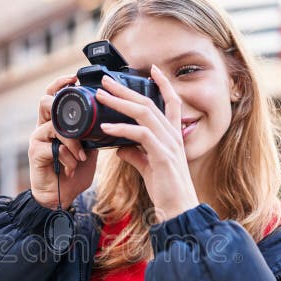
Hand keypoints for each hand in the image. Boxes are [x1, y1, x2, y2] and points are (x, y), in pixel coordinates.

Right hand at [29, 74, 98, 209]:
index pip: (53, 95)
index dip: (60, 84)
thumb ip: (94, 132)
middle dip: (61, 102)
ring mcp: (37, 139)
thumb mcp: (89, 148)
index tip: (74, 78)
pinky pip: (54, 147)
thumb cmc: (74, 171)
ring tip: (82, 153)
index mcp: (55, 123)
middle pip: (45, 102)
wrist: (62, 197)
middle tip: (77, 108)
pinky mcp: (35, 154)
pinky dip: (68, 156)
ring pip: (53, 125)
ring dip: (72, 138)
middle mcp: (43, 127)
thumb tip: (112, 117)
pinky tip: (74, 165)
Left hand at [96, 66, 198, 220]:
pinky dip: (122, 128)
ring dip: (120, 102)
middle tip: (107, 82)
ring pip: (144, 113)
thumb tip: (120, 147)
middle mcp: (173, 136)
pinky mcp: (162, 156)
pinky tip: (106, 127)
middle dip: (127, 90)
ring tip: (102, 97)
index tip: (152, 70)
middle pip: (150, 103)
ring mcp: (169, 144)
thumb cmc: (166, 190)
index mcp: (173, 136)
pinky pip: (141, 135)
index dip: (163, 85)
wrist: (178, 210)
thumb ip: (135, 155)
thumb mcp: (148, 168)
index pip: (171, 102)